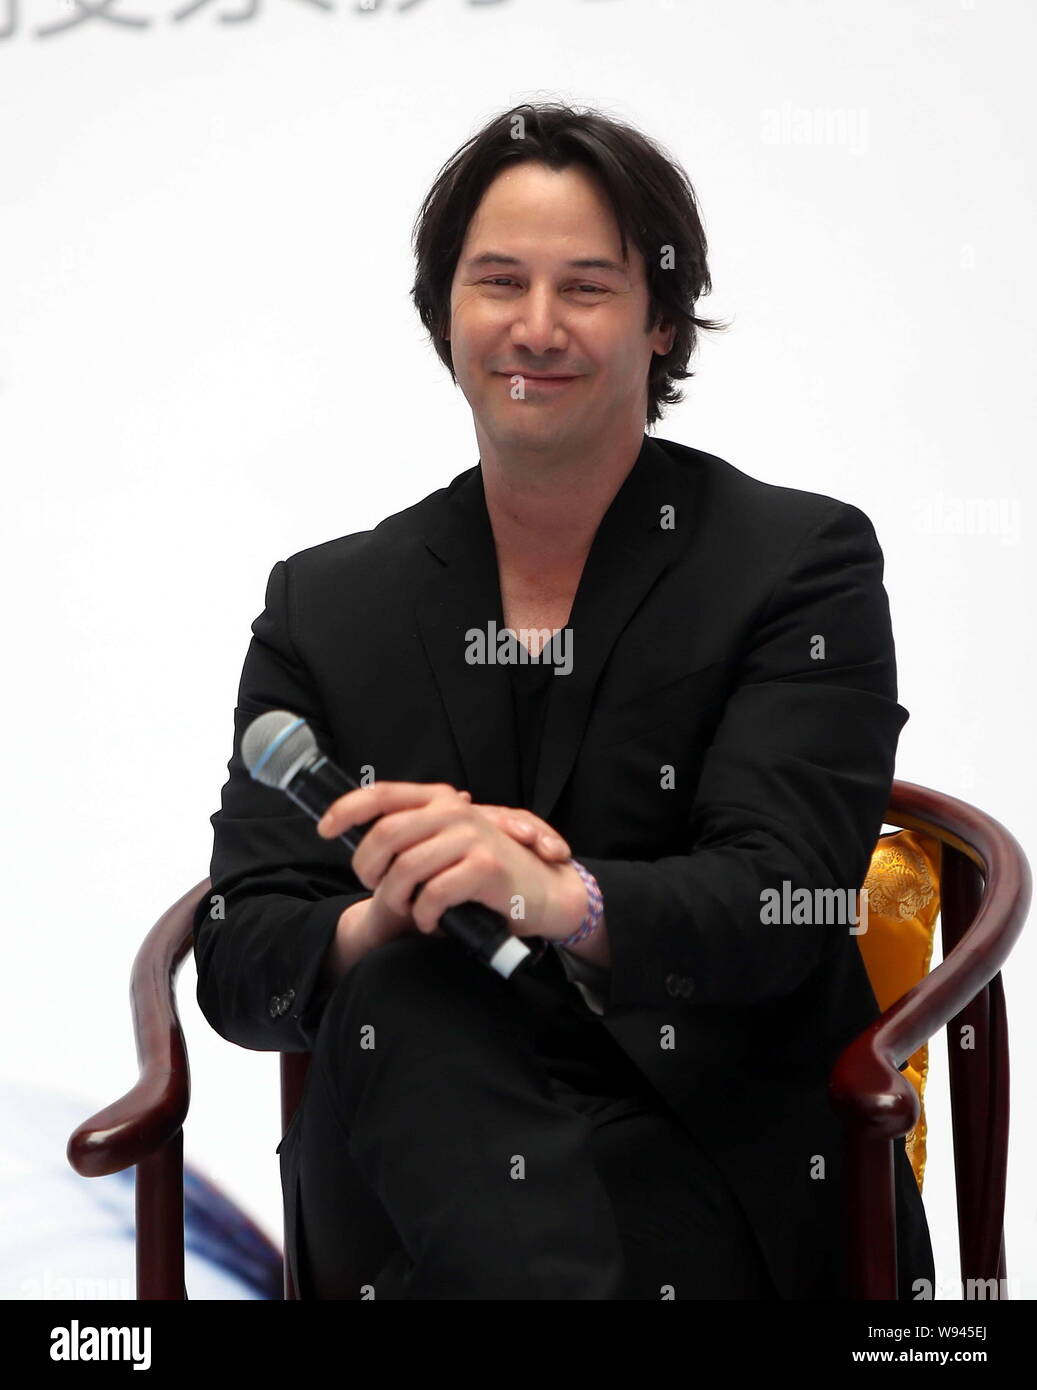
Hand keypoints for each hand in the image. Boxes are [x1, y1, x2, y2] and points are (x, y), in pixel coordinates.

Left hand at [318, 781, 584, 946]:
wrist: (547, 893)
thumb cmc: (490, 875)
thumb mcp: (449, 846)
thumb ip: (415, 837)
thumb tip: (363, 842)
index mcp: (440, 801)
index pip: (382, 793)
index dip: (347, 809)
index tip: (324, 829)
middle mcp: (455, 811)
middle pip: (385, 834)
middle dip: (368, 868)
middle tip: (376, 889)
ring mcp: (472, 837)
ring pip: (406, 867)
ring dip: (398, 897)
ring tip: (409, 910)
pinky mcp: (486, 868)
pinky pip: (434, 893)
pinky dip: (424, 914)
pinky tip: (432, 921)